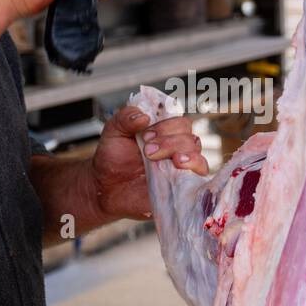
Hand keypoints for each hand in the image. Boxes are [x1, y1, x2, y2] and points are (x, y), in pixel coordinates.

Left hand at [88, 107, 209, 220]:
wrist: (107, 186)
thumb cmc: (113, 158)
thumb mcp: (114, 132)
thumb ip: (125, 118)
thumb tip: (144, 116)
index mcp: (165, 133)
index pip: (181, 123)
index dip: (167, 127)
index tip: (146, 136)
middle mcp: (177, 149)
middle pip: (191, 139)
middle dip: (171, 143)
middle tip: (148, 152)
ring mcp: (181, 170)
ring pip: (198, 158)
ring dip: (186, 157)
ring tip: (172, 162)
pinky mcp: (181, 189)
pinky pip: (199, 181)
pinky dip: (196, 172)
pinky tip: (182, 170)